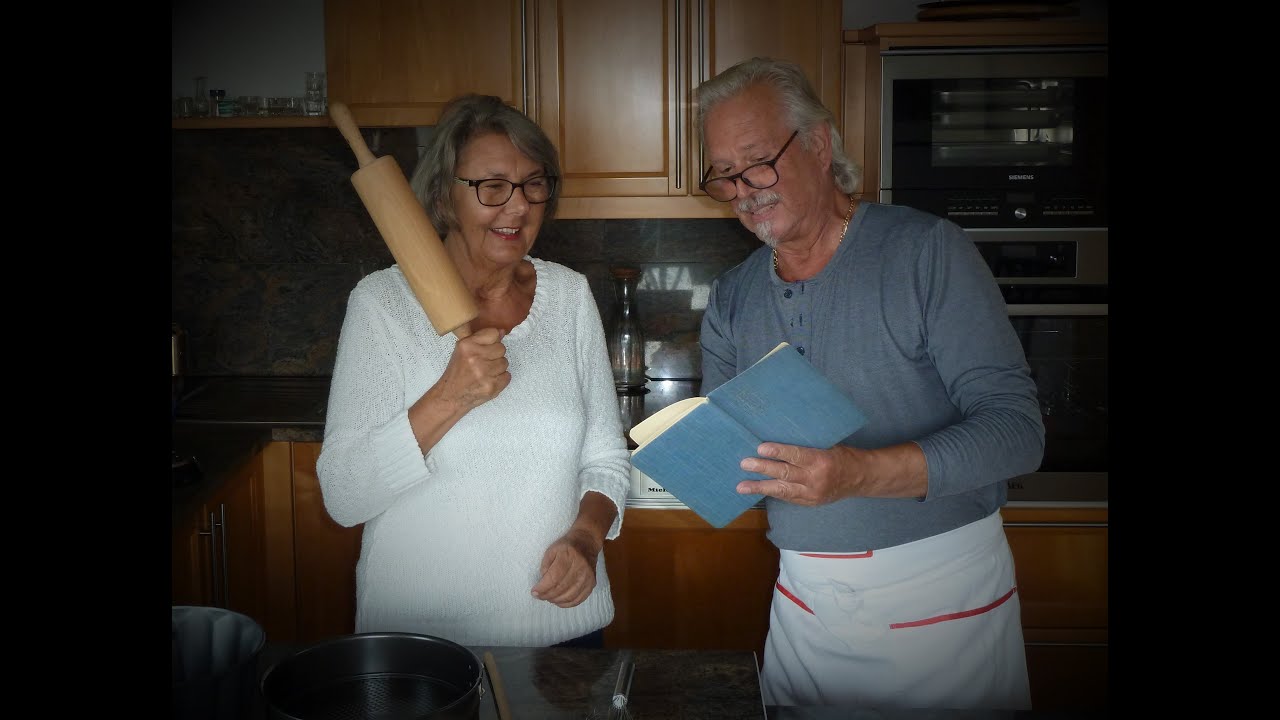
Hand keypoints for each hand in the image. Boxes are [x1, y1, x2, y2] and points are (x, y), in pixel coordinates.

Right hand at [436, 327, 510, 410]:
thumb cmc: (458, 371)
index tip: (487, 347)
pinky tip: (489, 380)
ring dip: (498, 367)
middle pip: (502, 348)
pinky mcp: (492, 387)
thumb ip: (482, 338)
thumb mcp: (462, 350)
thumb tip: (502, 332)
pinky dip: (500, 379)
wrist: (451, 396)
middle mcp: (476, 358)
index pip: (493, 333)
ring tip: (485, 372)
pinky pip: (507, 376)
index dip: (492, 341)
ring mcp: (485, 373)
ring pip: (505, 362)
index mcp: (467, 346)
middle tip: (484, 362)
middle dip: (495, 355)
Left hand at [531, 528, 600, 607]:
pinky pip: (579, 599)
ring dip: (556, 600)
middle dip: (547, 595)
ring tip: (548, 598)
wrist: (587, 543)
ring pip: (570, 596)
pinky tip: (559, 601)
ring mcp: (588, 577)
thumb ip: (545, 565)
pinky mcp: (592, 583)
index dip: (543, 588)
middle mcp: (580, 567)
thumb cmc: (566, 546)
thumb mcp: (552, 550)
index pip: (554, 577)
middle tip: (539, 596)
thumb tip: (543, 582)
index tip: (534, 592)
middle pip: (561, 588)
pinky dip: (567, 603)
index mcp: (569, 556)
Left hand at [737, 441, 928, 502]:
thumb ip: (806, 446)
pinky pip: (788, 498)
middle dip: (763, 469)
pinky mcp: (810, 503)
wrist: (862, 478)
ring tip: (741, 486)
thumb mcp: (828, 445)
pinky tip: (758, 490)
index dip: (778, 451)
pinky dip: (772, 493)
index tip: (760, 447)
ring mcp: (812, 494)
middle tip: (745, 463)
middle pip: (785, 474)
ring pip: (782, 490)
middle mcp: (816, 479)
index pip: (796, 455)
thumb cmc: (843, 455)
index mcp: (821, 460)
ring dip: (760, 487)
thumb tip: (780, 438)